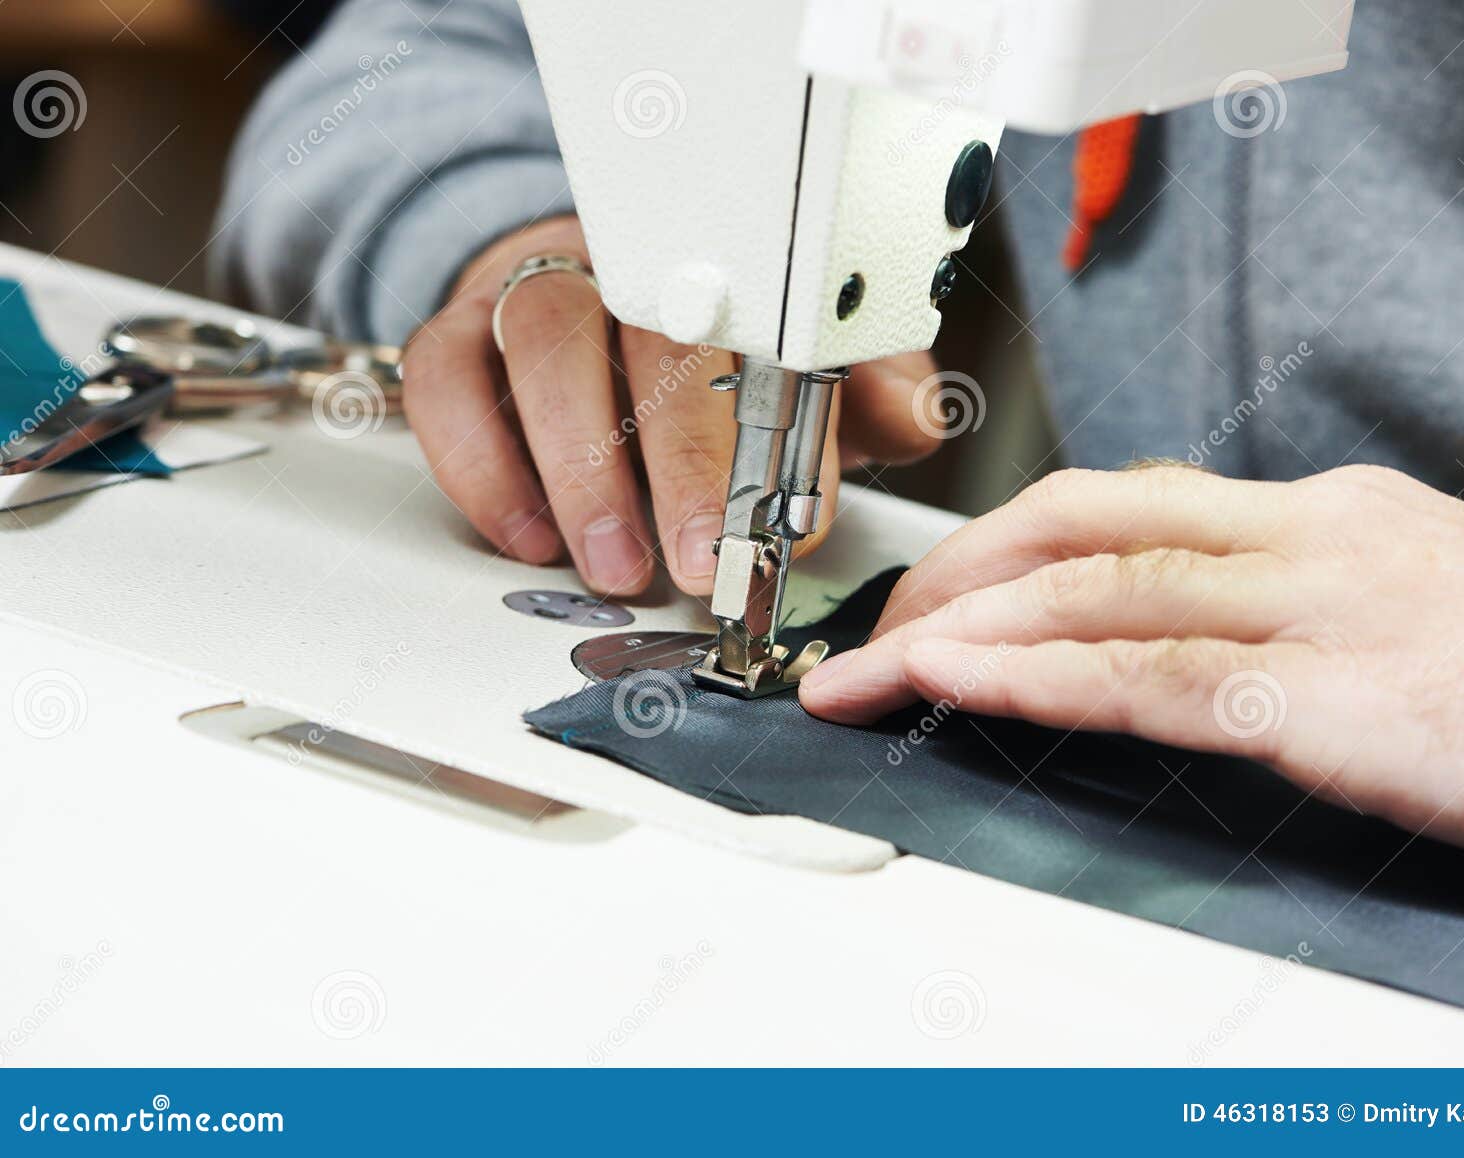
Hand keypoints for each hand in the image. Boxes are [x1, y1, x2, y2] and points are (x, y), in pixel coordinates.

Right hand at [402, 215, 942, 595]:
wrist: (583, 295)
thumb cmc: (703, 351)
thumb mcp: (806, 375)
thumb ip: (862, 396)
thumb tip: (915, 419)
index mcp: (727, 281)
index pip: (765, 338)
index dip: (784, 431)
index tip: (793, 519)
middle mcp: (630, 274)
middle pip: (654, 338)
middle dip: (684, 459)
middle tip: (700, 557)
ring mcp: (539, 294)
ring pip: (547, 344)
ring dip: (583, 467)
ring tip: (616, 565)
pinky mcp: (459, 334)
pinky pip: (447, 380)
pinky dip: (482, 464)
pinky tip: (528, 536)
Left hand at [800, 464, 1463, 878]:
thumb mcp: (1420, 611)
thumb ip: (1300, 614)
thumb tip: (1190, 643)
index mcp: (1330, 515)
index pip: (1133, 502)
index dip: (1015, 540)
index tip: (948, 585)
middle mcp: (1313, 539)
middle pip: (1088, 521)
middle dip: (962, 569)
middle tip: (882, 625)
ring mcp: (1322, 613)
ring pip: (1099, 590)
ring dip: (965, 628)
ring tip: (874, 668)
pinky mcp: (1335, 705)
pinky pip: (1148, 677)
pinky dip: (1036, 677)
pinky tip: (958, 685)